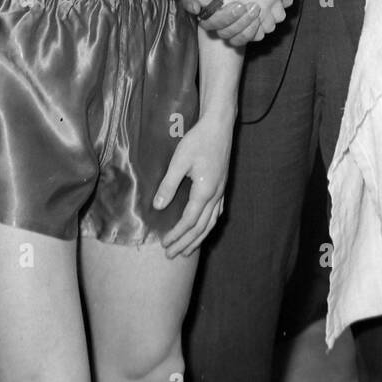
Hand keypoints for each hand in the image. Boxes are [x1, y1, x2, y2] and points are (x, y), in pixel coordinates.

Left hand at [156, 111, 233, 257]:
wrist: (220, 125)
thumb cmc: (198, 140)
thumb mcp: (179, 161)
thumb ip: (168, 184)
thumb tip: (158, 207)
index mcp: (205, 191)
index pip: (189, 221)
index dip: (176, 235)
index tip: (164, 244)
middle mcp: (216, 195)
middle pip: (201, 227)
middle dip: (186, 243)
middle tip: (172, 255)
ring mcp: (221, 191)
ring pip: (211, 222)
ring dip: (199, 238)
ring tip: (188, 250)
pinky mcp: (222, 185)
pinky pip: (217, 213)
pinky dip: (209, 226)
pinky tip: (205, 227)